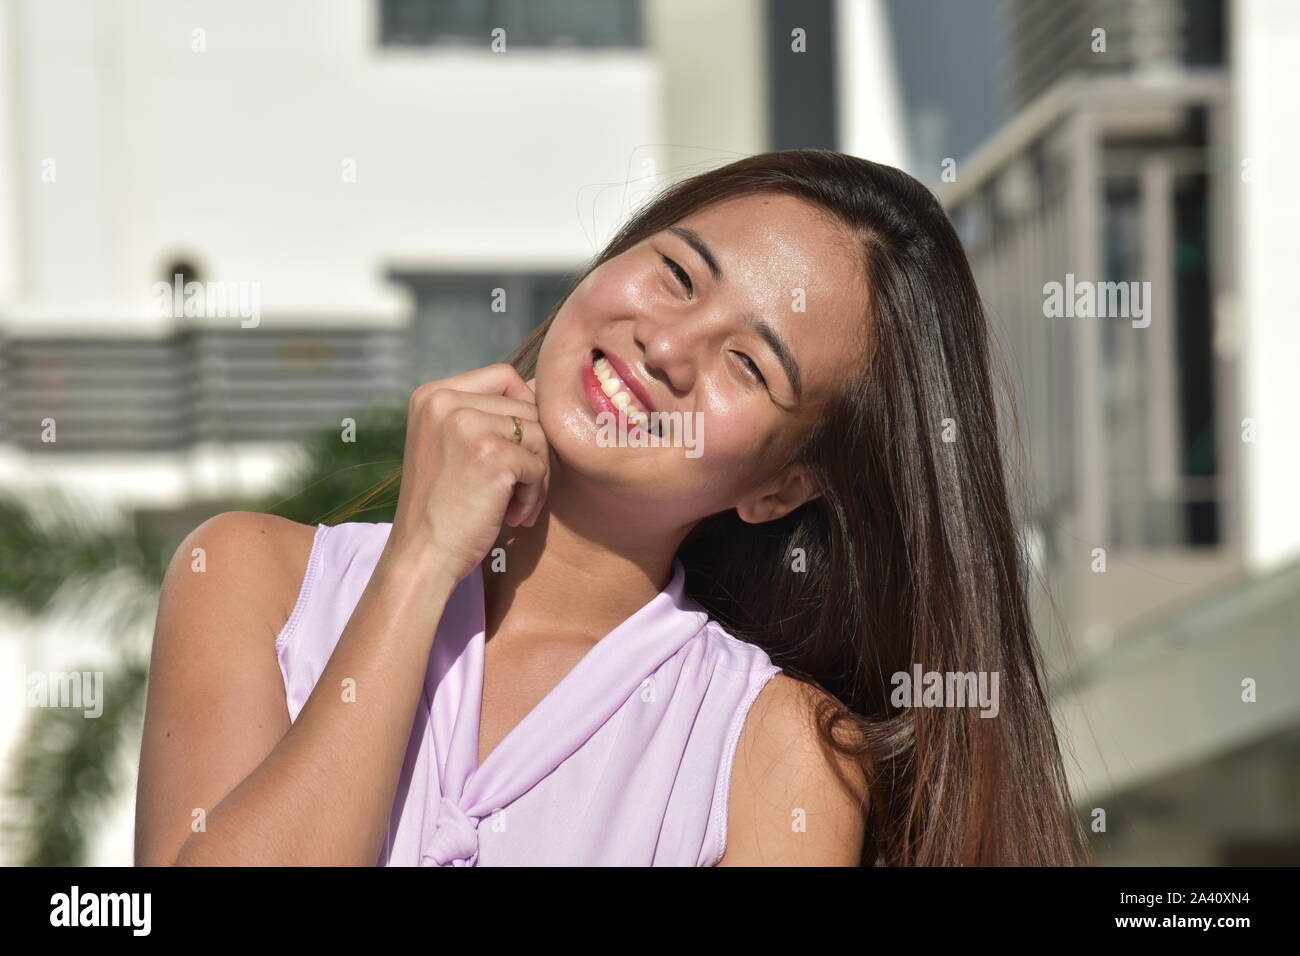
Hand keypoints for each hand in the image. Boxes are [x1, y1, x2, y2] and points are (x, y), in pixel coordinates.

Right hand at [385, 363, 549, 583]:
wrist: (422, 556)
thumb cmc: (442, 507)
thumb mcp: (453, 446)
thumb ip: (488, 414)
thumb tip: (542, 385)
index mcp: (432, 395)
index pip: (503, 377)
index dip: (523, 411)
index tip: (514, 450)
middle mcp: (445, 402)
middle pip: (527, 407)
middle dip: (531, 452)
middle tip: (512, 491)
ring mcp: (468, 426)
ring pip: (540, 436)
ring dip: (535, 477)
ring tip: (511, 505)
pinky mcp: (492, 455)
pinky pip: (539, 466)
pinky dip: (533, 497)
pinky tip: (511, 516)